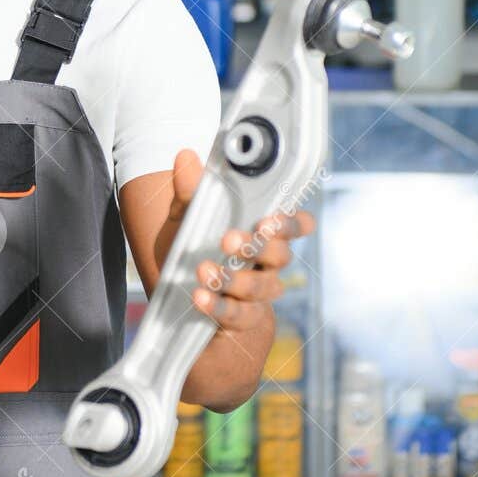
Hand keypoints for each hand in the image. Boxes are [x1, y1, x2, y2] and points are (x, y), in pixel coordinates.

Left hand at [152, 149, 316, 333]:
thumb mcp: (184, 220)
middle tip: (229, 239)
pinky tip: (199, 297)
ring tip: (203, 270)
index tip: (272, 218)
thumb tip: (185, 157)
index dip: (294, 223)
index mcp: (262, 234)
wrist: (182, 304)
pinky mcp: (243, 320)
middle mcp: (267, 265)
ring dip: (234, 279)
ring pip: (262, 287)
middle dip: (259, 246)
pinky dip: (218, 306)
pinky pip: (238, 315)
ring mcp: (258, 295)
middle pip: (281, 256)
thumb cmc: (193, 253)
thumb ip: (188, 192)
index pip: (295, 226)